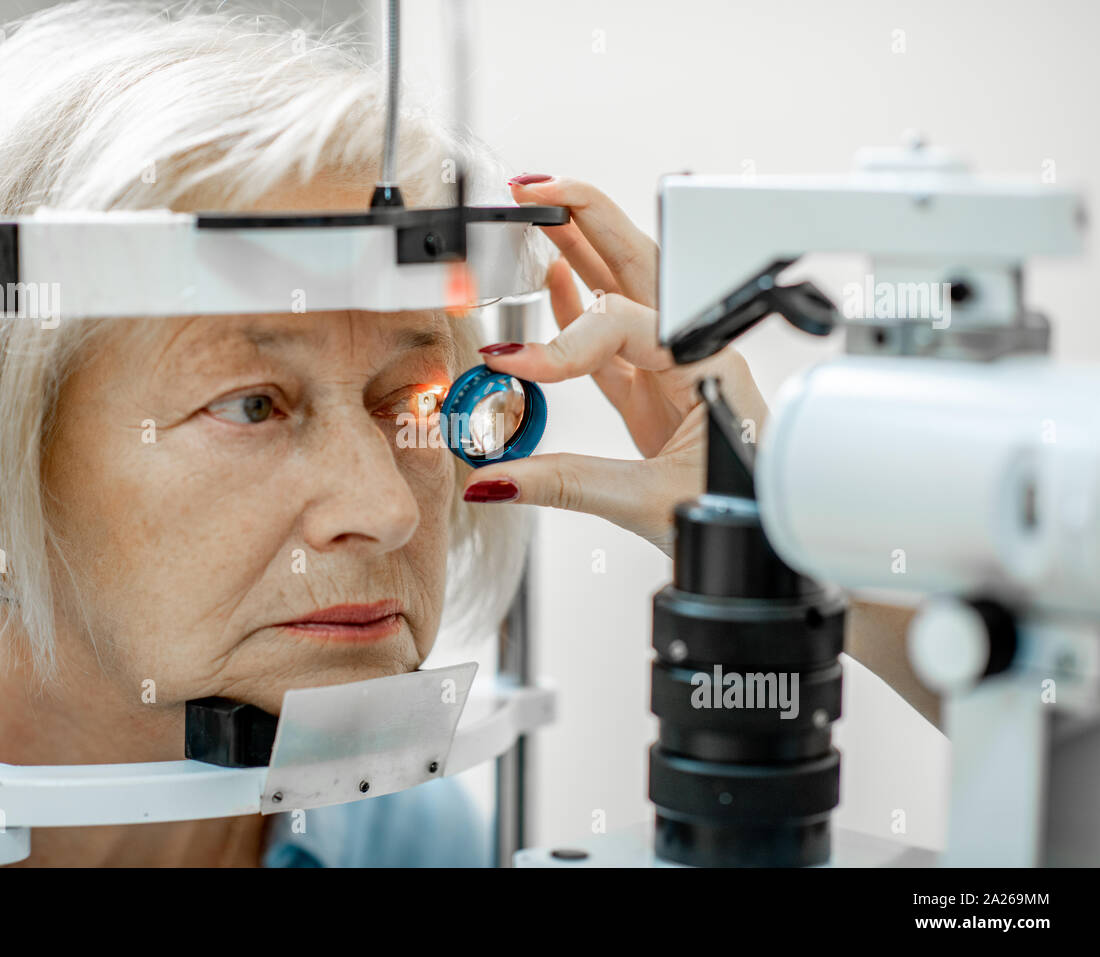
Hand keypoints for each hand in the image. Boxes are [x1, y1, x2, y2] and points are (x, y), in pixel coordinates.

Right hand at [460, 175, 767, 553]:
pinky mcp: (654, 395)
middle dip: (585, 217)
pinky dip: (580, 307)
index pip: (621, 325)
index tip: (507, 364)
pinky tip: (556, 280)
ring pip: (621, 293)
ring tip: (536, 215)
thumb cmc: (739, 517)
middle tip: (534, 190)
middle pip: (636, 263)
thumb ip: (564, 485)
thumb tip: (495, 480)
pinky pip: (612, 339)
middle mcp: (691, 353)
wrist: (769, 542)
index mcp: (705, 365)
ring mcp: (672, 370)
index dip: (559, 342)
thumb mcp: (648, 502)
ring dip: (579, 250)